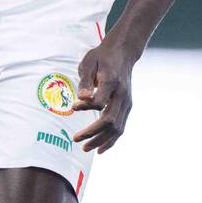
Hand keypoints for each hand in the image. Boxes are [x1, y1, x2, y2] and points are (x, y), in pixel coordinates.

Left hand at [72, 38, 135, 154]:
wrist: (124, 53)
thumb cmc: (102, 57)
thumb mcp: (89, 62)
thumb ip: (85, 80)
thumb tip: (81, 98)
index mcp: (111, 81)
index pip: (100, 101)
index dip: (86, 107)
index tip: (73, 107)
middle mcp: (122, 94)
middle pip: (109, 120)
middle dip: (92, 132)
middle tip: (76, 139)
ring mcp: (127, 102)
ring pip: (117, 127)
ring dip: (101, 140)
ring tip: (85, 148)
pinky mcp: (127, 107)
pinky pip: (121, 127)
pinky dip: (111, 140)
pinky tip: (100, 149)